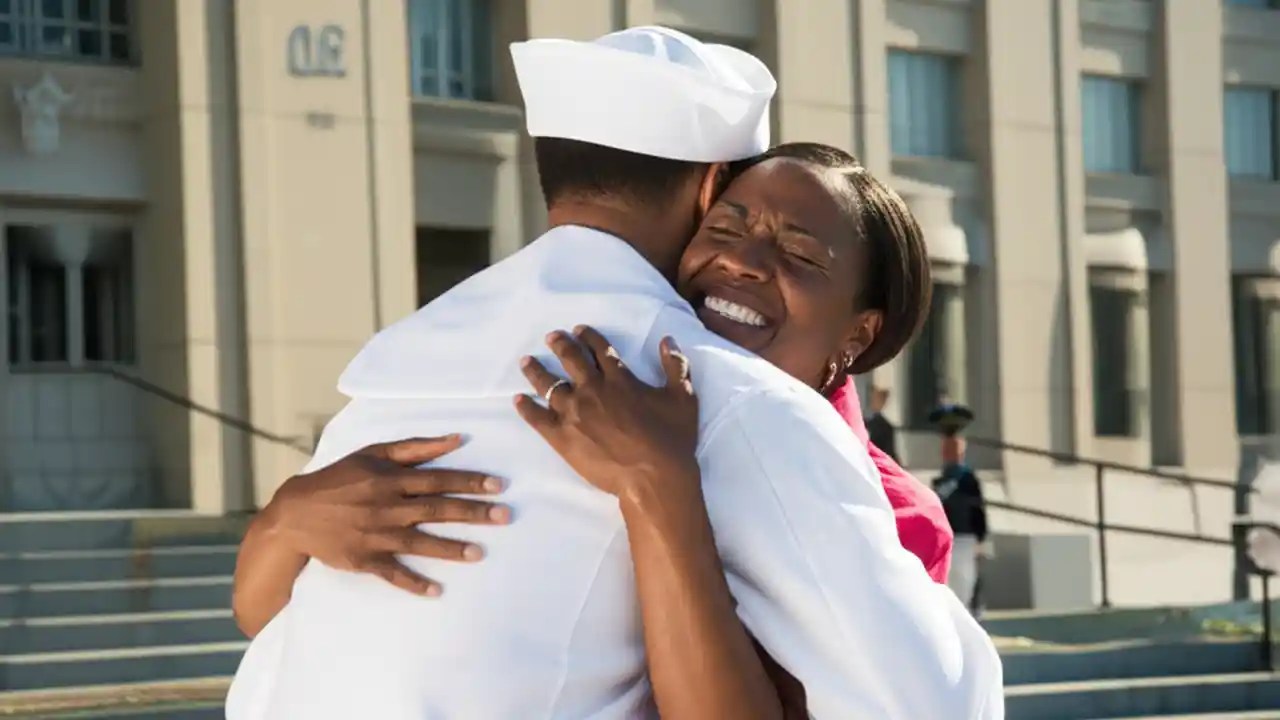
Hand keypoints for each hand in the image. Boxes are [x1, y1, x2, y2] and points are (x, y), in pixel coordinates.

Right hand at [264, 435, 509, 595]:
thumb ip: (416, 447)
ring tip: (479, 553)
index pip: (437, 479)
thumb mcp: (373, 454)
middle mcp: (386, 506)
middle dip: (472, 512)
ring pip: (418, 542)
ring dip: (450, 548)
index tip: (498, 486)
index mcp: (390, 479)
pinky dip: (413, 583)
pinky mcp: (364, 559)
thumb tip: (456, 439)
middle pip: (436, 509)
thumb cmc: (340, 478)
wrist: (296, 513)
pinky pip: (392, 573)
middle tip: (504, 517)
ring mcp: (375, 534)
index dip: (469, 481)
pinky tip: (436, 590)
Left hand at [514, 326, 698, 499]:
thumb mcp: (683, 398)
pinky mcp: (561, 437)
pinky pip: (537, 417)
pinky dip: (526, 407)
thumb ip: (675, 366)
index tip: (578, 330)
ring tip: (526, 361)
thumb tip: (668, 341)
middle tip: (551, 337)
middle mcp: (592, 390)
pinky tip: (518, 399)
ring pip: (549, 385)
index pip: (600, 350)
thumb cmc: (671, 440)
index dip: (588, 337)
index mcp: (619, 379)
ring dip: (536, 370)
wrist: (653, 478)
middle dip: (560, 345)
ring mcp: (574, 413)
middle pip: (571, 360)